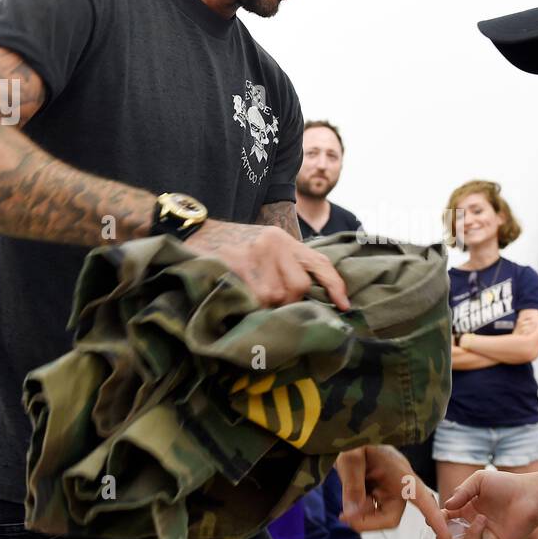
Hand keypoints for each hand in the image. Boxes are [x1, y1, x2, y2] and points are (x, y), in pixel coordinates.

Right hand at [185, 218, 350, 308]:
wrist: (192, 231)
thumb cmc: (229, 247)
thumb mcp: (263, 247)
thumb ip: (285, 267)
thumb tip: (303, 303)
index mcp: (284, 240)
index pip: (319, 264)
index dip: (335, 286)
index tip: (345, 307)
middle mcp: (275, 244)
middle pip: (298, 287)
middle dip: (286, 303)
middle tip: (266, 302)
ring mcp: (257, 254)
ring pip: (277, 297)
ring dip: (265, 307)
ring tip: (248, 299)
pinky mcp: (238, 264)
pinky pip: (254, 298)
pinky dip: (248, 306)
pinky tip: (239, 301)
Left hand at [336, 446, 450, 538]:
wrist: (351, 430)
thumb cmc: (356, 438)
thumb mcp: (350, 458)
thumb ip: (352, 486)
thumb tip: (352, 515)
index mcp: (400, 472)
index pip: (422, 497)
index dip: (434, 516)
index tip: (446, 536)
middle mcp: (399, 483)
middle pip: (391, 516)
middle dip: (368, 522)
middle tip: (344, 517)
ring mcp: (390, 489)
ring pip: (380, 516)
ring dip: (362, 517)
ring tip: (344, 507)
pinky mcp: (381, 492)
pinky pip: (373, 511)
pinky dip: (360, 512)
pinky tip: (349, 503)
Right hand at [439, 469, 537, 538]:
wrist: (531, 496)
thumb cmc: (507, 485)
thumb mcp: (479, 480)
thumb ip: (461, 492)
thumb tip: (446, 507)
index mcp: (464, 512)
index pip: (442, 522)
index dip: (435, 521)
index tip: (434, 515)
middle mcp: (470, 528)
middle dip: (441, 538)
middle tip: (445, 529)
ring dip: (465, 535)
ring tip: (480, 518)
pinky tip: (484, 525)